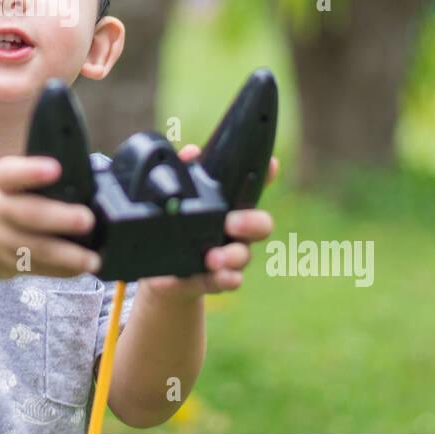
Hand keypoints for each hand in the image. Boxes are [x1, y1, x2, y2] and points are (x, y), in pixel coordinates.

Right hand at [0, 155, 101, 283]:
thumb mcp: (3, 181)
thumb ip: (31, 178)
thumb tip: (82, 181)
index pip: (12, 173)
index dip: (33, 171)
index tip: (55, 169)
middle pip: (30, 214)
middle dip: (61, 219)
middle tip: (87, 220)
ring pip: (36, 250)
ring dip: (68, 256)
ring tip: (92, 258)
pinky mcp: (5, 264)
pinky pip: (38, 269)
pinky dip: (62, 271)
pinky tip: (81, 268)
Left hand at [136, 146, 277, 304]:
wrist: (162, 274)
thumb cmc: (176, 230)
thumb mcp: (177, 200)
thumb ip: (185, 175)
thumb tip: (191, 152)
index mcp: (229, 207)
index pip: (253, 188)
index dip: (267, 174)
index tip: (272, 164)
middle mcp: (235, 232)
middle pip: (261, 225)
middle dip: (253, 223)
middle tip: (232, 223)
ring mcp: (228, 257)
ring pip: (244, 256)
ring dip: (233, 256)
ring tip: (213, 258)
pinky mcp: (214, 279)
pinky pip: (229, 281)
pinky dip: (224, 279)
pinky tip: (218, 275)